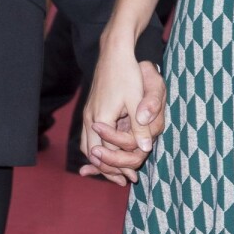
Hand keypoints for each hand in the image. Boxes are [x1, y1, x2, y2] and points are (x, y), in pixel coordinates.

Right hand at [81, 54, 166, 185]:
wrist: (113, 53)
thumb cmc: (127, 74)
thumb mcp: (137, 100)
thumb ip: (140, 126)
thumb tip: (145, 148)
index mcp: (101, 119)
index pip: (106, 153)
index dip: (118, 168)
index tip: (130, 178)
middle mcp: (91, 119)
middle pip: (93, 153)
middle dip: (107, 169)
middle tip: (123, 180)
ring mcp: (88, 114)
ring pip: (88, 146)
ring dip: (101, 160)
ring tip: (116, 171)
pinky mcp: (91, 110)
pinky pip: (89, 136)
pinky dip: (97, 148)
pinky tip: (108, 152)